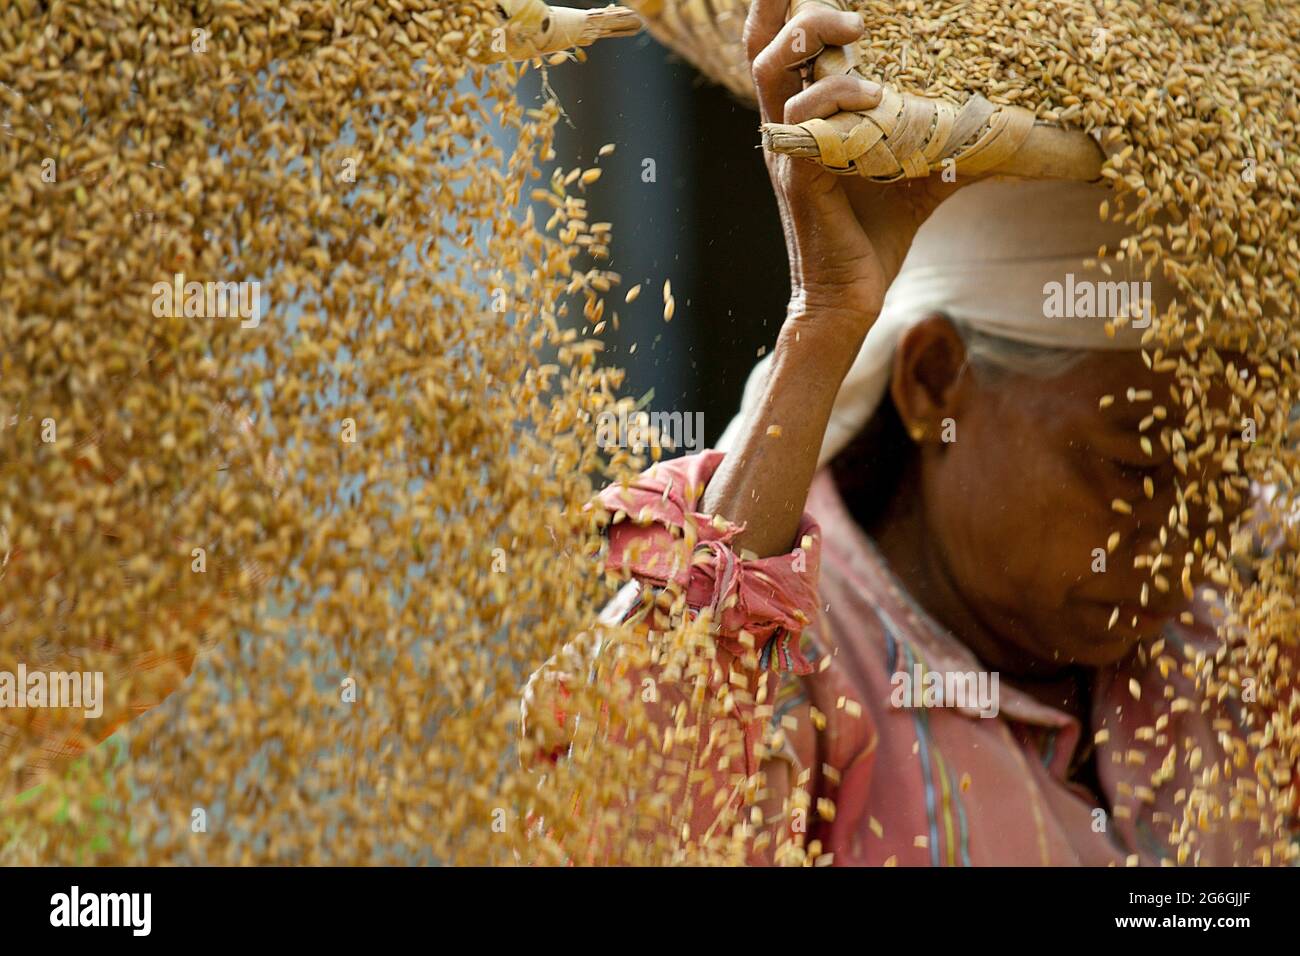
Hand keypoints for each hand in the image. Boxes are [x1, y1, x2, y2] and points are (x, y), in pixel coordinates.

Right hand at [745, 0, 963, 332]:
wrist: (849, 298)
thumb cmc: (876, 235)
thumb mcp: (917, 170)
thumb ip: (945, 136)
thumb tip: (1013, 122)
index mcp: (803, 117)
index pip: (779, 47)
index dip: (784, 5)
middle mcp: (787, 126)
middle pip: (762, 44)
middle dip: (791, 4)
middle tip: (849, 6)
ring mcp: (790, 149)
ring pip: (770, 70)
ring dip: (810, 36)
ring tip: (854, 28)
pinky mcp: (801, 176)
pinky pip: (803, 122)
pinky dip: (833, 98)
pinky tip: (873, 97)